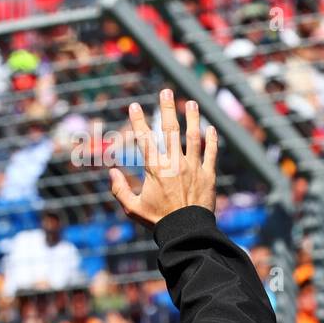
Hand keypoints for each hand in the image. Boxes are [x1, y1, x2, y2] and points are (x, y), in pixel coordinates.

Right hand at [110, 88, 216, 228]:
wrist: (186, 231)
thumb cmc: (157, 220)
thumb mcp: (131, 208)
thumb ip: (119, 189)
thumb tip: (112, 171)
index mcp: (155, 169)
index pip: (144, 139)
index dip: (138, 121)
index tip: (134, 105)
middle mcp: (175, 163)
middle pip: (170, 130)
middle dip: (167, 108)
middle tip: (166, 91)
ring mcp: (194, 167)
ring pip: (193, 137)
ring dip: (192, 117)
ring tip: (191, 102)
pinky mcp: (208, 175)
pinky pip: (211, 153)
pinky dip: (211, 139)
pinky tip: (210, 128)